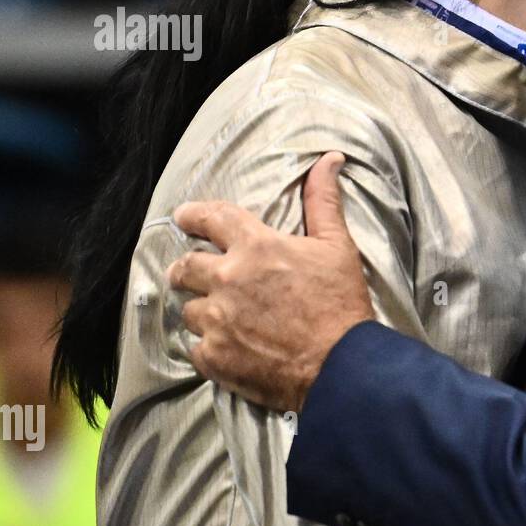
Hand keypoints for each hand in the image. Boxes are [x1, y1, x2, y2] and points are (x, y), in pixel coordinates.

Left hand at [168, 152, 373, 412]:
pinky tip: (230, 348)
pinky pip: (195, 347)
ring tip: (223, 318)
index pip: (209, 217)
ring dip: (202, 310)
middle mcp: (227, 279)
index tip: (184, 216)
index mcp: (255, 247)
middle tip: (197, 274)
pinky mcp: (214, 356)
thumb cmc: (341, 303)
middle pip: (184, 266)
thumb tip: (330, 158)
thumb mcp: (337, 246)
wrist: (341, 366)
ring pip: (188, 309)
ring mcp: (217, 320)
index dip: (192, 214)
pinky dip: (209, 347)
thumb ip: (323, 200)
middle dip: (187, 268)